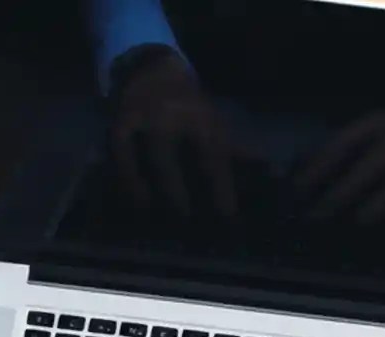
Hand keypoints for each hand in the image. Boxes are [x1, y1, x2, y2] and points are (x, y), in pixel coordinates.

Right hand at [111, 47, 236, 216]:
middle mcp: (171, 114)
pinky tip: (133, 199)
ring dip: (151, 187)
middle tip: (186, 223)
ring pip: (149, 157)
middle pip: (173, 159)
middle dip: (179, 192)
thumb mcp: (211, 119)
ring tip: (158, 217)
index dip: (220, 185)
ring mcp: (143, 116)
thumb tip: (264, 168)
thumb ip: (232, 147)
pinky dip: (127, 176)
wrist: (151, 64)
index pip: (212, 154)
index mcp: (201, 116)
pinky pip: (121, 152)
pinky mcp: (120, 120)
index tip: (226, 214)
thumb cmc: (188, 102)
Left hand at [295, 94, 384, 228]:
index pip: (341, 145)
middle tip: (317, 218)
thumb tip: (300, 174)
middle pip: (366, 170)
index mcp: (379, 122)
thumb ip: (344, 147)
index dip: (315, 170)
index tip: (295, 192)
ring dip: (371, 211)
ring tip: (354, 224)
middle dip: (337, 197)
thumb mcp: (374, 125)